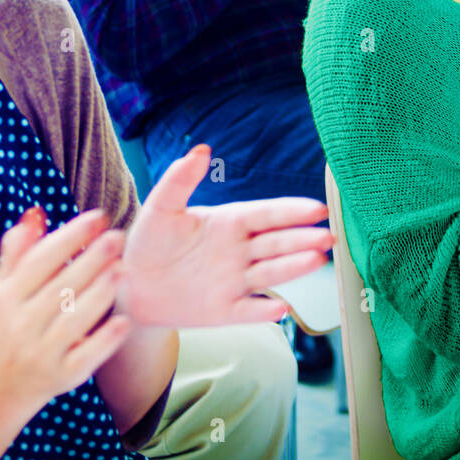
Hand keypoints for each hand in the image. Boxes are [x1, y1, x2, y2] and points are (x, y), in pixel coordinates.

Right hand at [0, 207, 131, 417]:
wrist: (6, 380)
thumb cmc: (16, 318)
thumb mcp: (9, 285)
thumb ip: (20, 248)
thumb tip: (35, 213)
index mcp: (10, 295)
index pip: (41, 261)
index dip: (70, 237)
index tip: (98, 217)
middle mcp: (24, 323)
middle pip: (60, 287)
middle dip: (91, 260)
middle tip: (118, 237)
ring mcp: (43, 351)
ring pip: (73, 320)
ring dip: (99, 294)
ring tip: (122, 269)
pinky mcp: (63, 375)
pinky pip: (85, 356)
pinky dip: (104, 340)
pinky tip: (123, 320)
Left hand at [119, 144, 332, 326]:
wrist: (131, 286)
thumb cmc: (149, 242)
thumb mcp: (162, 207)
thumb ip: (180, 179)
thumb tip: (201, 149)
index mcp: (229, 223)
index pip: (267, 215)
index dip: (292, 212)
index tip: (318, 209)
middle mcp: (239, 252)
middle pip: (277, 243)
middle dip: (303, 239)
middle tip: (328, 236)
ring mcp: (235, 281)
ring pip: (270, 273)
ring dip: (294, 267)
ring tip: (317, 259)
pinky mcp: (225, 310)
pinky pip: (249, 310)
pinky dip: (265, 310)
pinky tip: (281, 307)